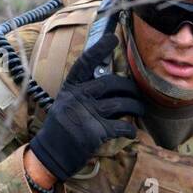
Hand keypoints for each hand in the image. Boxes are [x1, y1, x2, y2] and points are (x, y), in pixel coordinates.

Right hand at [28, 34, 143, 181]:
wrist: (51, 154)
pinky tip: (131, 132)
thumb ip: (83, 93)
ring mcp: (87, 114)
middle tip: (137, 94)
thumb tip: (111, 85)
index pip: (84, 63)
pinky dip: (130, 129)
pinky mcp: (95, 131)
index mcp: (70, 89)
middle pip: (112, 83)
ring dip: (136, 107)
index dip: (99, 49)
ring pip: (122, 103)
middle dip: (130, 88)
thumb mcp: (65, 104)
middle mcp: (78, 98)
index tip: (113, 38)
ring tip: (141, 110)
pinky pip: (122, 126)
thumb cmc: (61, 129)